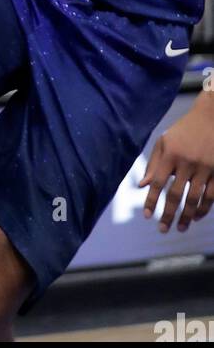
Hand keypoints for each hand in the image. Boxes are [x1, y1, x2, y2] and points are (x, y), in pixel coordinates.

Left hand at [139, 95, 213, 231]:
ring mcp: (205, 168)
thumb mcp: (165, 142)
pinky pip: (211, 196)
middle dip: (168, 214)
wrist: (212, 117)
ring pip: (195, 199)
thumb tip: (141, 186)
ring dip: (187, 216)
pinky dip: (203, 209)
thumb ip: (153, 164)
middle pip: (176, 195)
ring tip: (180, 228)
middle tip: (163, 229)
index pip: (157, 182)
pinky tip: (196, 217)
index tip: (147, 216)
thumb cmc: (184, 131)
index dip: (151, 200)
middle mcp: (187, 162)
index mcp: (170, 153)